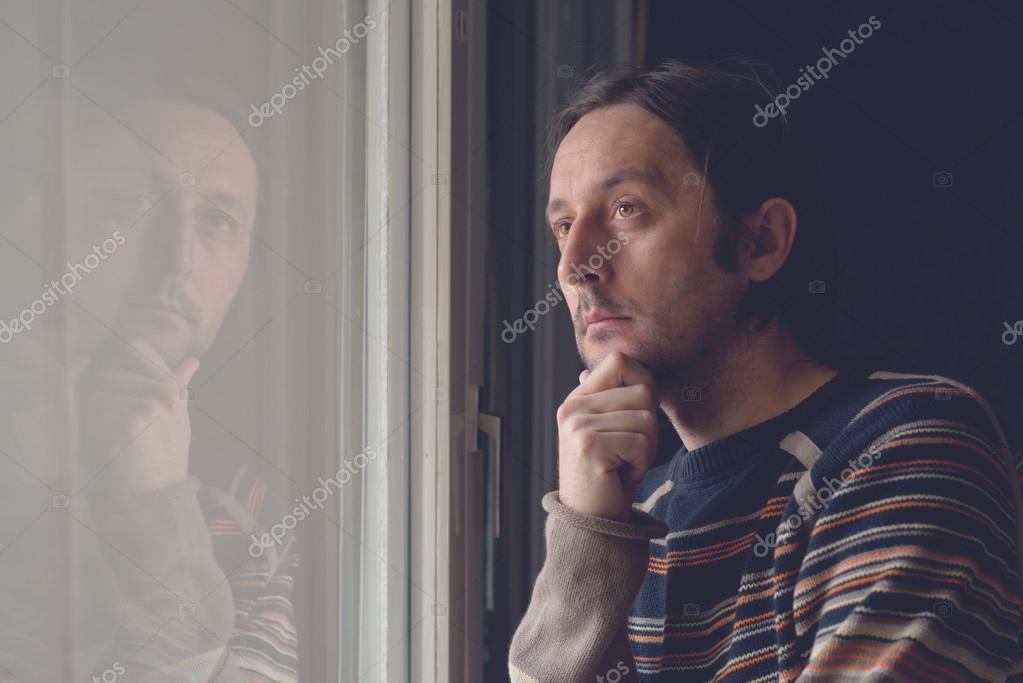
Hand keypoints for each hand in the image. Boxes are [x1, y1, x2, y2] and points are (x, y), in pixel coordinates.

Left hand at [78, 338, 198, 495]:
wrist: (160, 491)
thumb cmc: (167, 455)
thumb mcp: (178, 417)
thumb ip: (179, 384)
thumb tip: (192, 360)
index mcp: (173, 388)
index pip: (136, 348)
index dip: (120, 360)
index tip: (121, 385)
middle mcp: (164, 393)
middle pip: (109, 375)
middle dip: (105, 398)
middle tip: (119, 424)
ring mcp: (148, 407)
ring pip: (98, 396)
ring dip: (99, 417)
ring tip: (118, 437)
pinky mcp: (129, 424)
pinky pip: (95, 415)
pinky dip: (96, 432)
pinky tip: (114, 447)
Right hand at [556, 351, 658, 521]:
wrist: (590, 522)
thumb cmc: (607, 477)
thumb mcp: (607, 432)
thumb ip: (607, 400)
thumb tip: (601, 368)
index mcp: (576, 400)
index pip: (620, 361)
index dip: (643, 382)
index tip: (639, 414)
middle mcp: (573, 408)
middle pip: (642, 391)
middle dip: (649, 425)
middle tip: (629, 451)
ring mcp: (578, 426)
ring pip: (646, 418)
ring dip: (646, 447)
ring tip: (624, 464)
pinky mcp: (590, 445)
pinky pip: (641, 441)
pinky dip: (641, 463)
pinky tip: (622, 474)